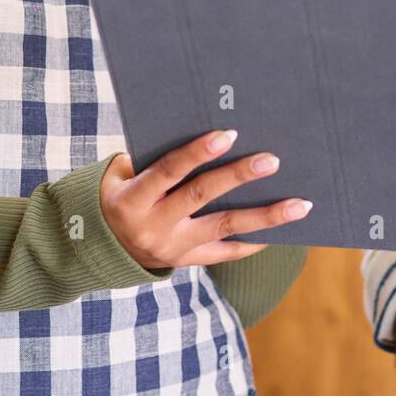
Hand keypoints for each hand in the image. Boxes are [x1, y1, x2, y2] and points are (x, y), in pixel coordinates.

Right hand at [99, 128, 311, 269]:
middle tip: (272, 160)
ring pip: (224, 227)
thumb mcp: (119, 175)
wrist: (96, 247)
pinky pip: (224, 253)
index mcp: (134, 199)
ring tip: (299, 204)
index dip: (197, 152)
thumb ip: (154, 158)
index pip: (169, 171)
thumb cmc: (117, 192)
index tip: (228, 134)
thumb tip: (208, 136)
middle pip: (202, 197)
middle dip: (239, 176)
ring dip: (264, 216)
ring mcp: (172, 248)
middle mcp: (153, 226)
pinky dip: (252, 242)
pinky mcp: (185, 262)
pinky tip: (279, 231)